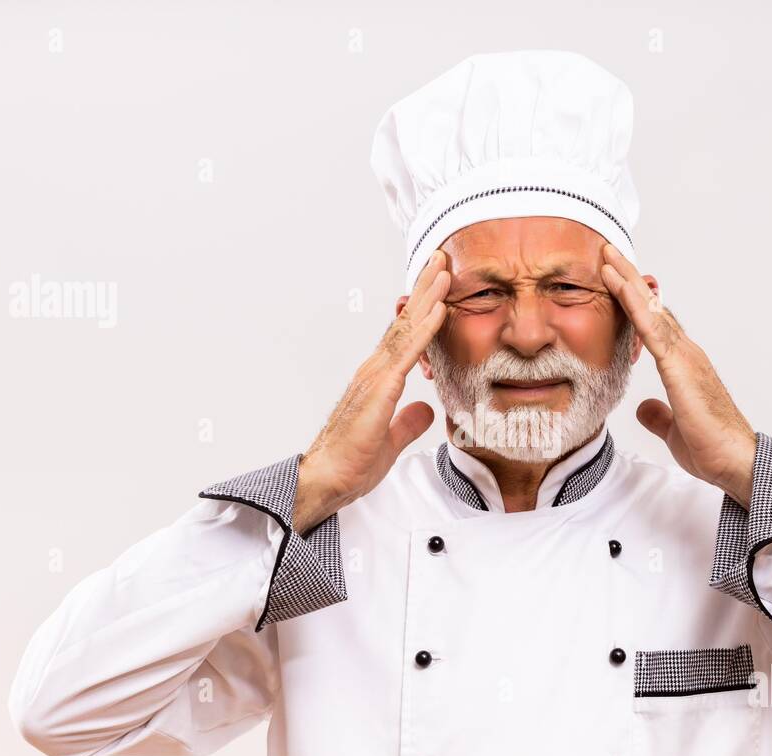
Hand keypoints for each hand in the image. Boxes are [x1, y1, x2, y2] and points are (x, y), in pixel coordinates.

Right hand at [292, 250, 451, 530]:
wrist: (327, 481)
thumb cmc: (351, 464)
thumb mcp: (391, 440)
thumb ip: (408, 422)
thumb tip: (426, 410)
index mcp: (378, 380)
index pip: (405, 337)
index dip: (423, 310)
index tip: (439, 285)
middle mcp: (374, 370)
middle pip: (404, 322)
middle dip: (425, 289)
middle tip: (441, 258)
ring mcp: (374, 377)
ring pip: (406, 329)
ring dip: (427, 298)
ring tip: (444, 270)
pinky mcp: (379, 391)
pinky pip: (407, 353)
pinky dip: (425, 329)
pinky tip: (439, 309)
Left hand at [599, 243, 757, 507]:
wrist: (735, 460)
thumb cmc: (711, 447)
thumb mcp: (674, 428)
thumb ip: (659, 414)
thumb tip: (644, 407)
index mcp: (683, 365)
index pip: (654, 325)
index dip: (634, 301)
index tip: (615, 279)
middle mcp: (686, 353)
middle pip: (652, 307)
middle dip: (628, 278)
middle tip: (607, 251)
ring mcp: (685, 356)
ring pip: (651, 309)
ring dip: (627, 282)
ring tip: (606, 257)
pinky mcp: (680, 366)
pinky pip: (652, 328)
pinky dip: (634, 305)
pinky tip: (619, 287)